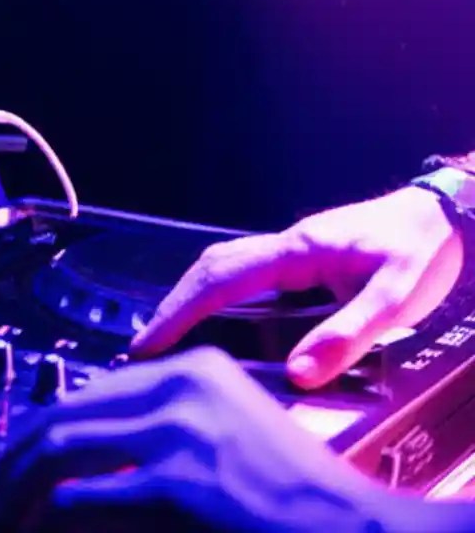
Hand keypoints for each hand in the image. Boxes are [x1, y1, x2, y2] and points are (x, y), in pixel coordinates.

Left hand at [0, 347, 390, 532]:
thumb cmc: (297, 500)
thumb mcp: (228, 437)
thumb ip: (164, 431)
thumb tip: (84, 461)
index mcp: (194, 369)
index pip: (88, 394)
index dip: (38, 434)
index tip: (15, 466)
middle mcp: (180, 388)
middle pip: (59, 418)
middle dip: (13, 464)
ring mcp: (176, 436)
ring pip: (54, 456)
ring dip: (15, 495)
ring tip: (2, 522)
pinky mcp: (173, 488)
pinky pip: (74, 503)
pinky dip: (42, 524)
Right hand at [131, 187, 463, 388]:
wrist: (449, 213)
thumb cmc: (422, 250)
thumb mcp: (396, 298)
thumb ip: (347, 336)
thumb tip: (298, 377)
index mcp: (294, 251)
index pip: (220, 280)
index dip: (180, 313)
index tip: (148, 345)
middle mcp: (283, 246)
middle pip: (209, 269)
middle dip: (173, 307)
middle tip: (145, 348)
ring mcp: (290, 251)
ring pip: (223, 268)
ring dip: (191, 300)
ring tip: (170, 338)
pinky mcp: (301, 260)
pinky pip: (245, 277)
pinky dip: (217, 297)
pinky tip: (218, 323)